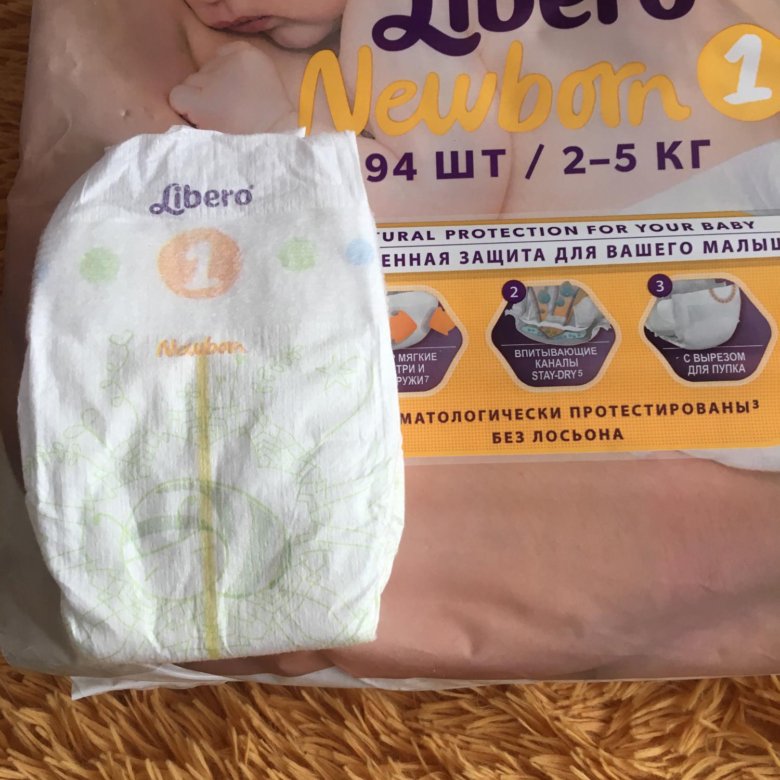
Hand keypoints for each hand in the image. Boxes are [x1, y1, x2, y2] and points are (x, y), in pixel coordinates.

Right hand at [169, 42, 295, 132]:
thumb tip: (181, 102)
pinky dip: (227, 62)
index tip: (207, 120)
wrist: (277, 130)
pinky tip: (238, 80)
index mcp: (201, 103)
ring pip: (207, 67)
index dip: (191, 110)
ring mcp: (231, 61)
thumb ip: (189, 118)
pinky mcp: (245, 52)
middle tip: (224, 111)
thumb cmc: (240, 139)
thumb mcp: (207, 135)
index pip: (176, 95)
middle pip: (192, 80)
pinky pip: (222, 52)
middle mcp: (212, 76)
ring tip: (235, 97)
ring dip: (216, 80)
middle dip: (204, 95)